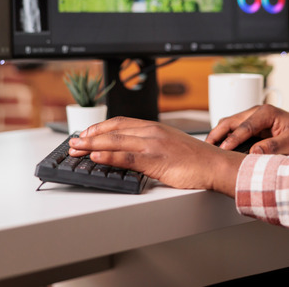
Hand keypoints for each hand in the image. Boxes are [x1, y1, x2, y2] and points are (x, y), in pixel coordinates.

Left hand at [68, 117, 244, 196]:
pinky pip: (126, 156)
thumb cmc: (196, 159)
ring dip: (92, 145)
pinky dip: (109, 155)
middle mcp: (152, 132)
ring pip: (116, 141)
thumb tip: (133, 153)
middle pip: (113, 130)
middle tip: (73, 142)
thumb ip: (152, 146)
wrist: (215, 165)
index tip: (86, 133)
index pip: (121, 123)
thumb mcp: (170, 145)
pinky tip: (96, 156)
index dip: (100, 127)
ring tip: (76, 149)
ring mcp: (153, 144)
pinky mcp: (155, 159)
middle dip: (90, 136)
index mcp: (154, 127)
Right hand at [206, 104, 288, 156]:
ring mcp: (252, 119)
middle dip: (217, 134)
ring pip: (229, 125)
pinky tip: (218, 149)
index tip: (223, 149)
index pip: (245, 126)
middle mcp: (256, 113)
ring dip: (218, 136)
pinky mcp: (251, 127)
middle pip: (230, 121)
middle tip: (207, 147)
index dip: (233, 139)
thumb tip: (255, 152)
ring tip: (209, 150)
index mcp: (266, 113)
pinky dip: (224, 139)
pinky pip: (234, 131)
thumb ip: (274, 146)